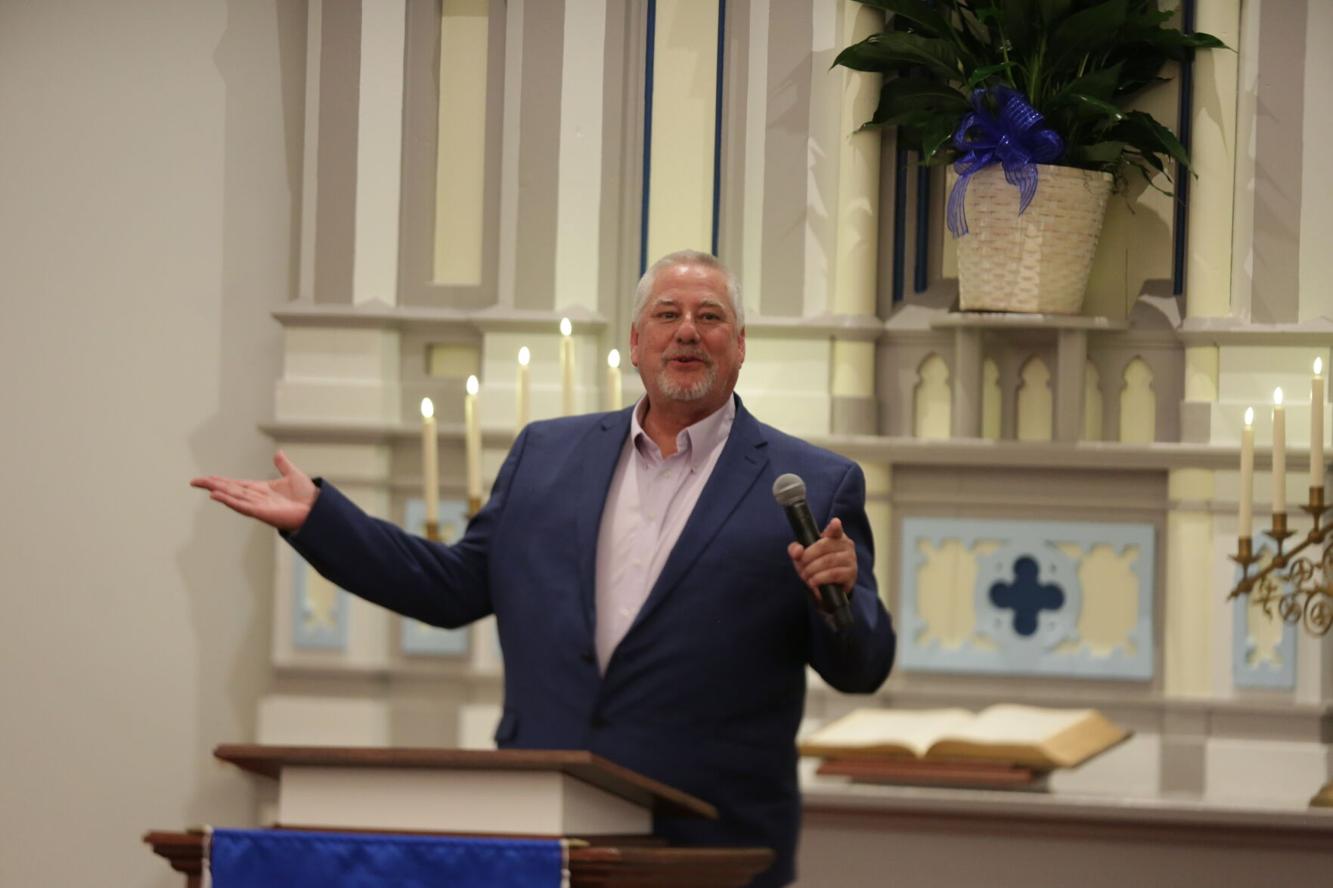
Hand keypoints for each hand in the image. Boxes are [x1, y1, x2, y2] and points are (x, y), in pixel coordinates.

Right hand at [190, 450, 317, 531]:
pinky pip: (242, 506)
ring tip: (203, 486)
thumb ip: (283, 465)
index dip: (222, 481)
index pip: (237, 484)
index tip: (208, 478)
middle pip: (230, 490)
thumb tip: (278, 453)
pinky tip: (217, 496)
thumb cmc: (307, 497)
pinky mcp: (262, 513)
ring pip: (233, 497)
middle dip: (213, 485)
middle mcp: (257, 498)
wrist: (318, 509)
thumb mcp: (293, 475)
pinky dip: (229, 501)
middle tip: (194, 481)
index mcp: (262, 490)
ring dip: (218, 491)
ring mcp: (258, 506)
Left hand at [786, 517, 856, 609]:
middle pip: (823, 546)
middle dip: (808, 557)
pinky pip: (834, 574)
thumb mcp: (803, 555)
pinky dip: (820, 578)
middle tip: (801, 565)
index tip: (835, 522)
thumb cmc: (816, 564)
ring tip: (806, 575)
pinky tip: (813, 582)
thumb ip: (796, 550)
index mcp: (835, 535)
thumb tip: (798, 550)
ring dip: (812, 569)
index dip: (835, 526)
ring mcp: (850, 559)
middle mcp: (846, 545)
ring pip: (828, 561)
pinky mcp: (851, 574)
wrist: (828, 586)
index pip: (836, 529)